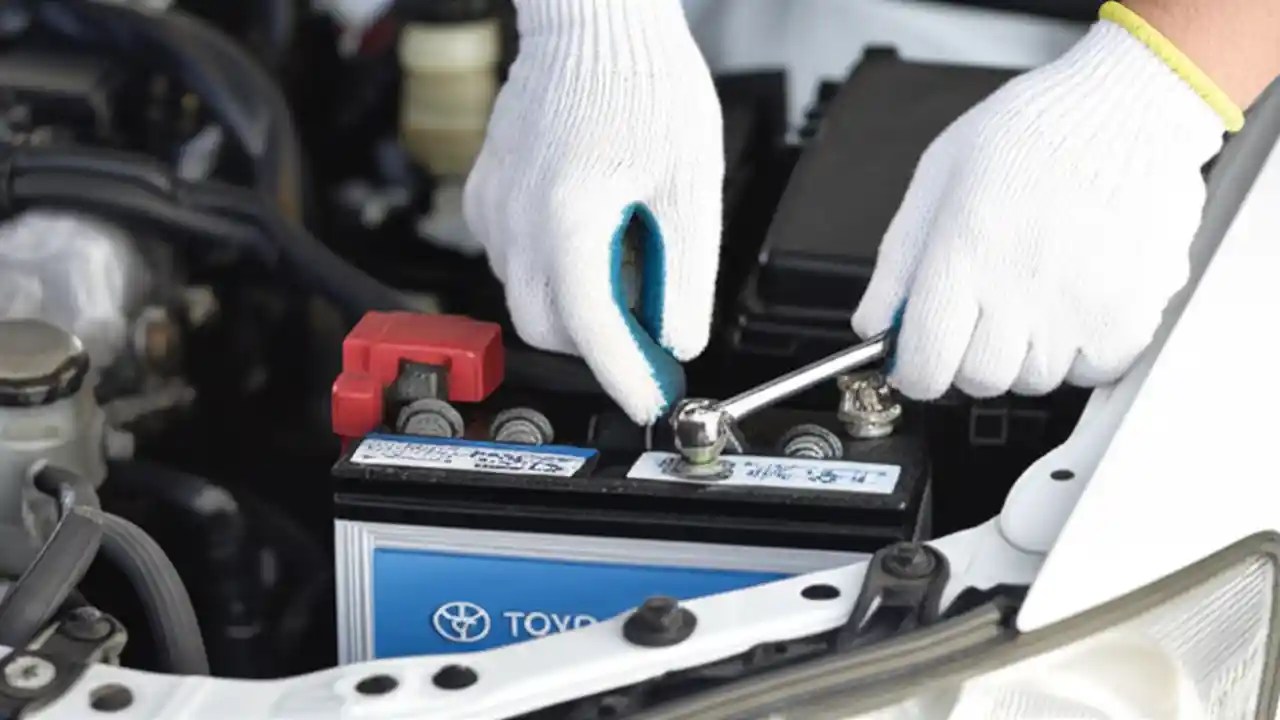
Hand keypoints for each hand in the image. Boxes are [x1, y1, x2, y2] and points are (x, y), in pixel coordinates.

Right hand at [464, 0, 723, 424]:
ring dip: (579, 298)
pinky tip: (594, 227)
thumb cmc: (641, 80)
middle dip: (599, 341)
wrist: (592, 19)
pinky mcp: (488, 189)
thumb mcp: (690, 183)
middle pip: (548, 324)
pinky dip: (556, 263)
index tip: (650, 399)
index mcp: (570, 215)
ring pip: (529, 291)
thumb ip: (685, 272)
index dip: (624, 375)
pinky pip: (515, 254)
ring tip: (630, 255)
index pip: (590, 327)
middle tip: (651, 331)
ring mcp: (495, 202)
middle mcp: (518, 216)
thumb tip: (679, 337)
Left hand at [852, 20, 1228, 399]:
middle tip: (982, 313)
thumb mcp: (938, 178)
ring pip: (1034, 380)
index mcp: (964, 250)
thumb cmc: (1034, 131)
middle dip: (969, 356)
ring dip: (1025, 353)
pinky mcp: (1130, 315)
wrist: (1130, 106)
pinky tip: (1074, 301)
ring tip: (1034, 291)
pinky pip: (1091, 372)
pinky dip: (1079, 351)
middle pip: (979, 380)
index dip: (914, 371)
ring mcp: (1080, 307)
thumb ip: (898, 261)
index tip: (918, 360)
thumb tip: (875, 326)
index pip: (925, 363)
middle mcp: (1021, 287)